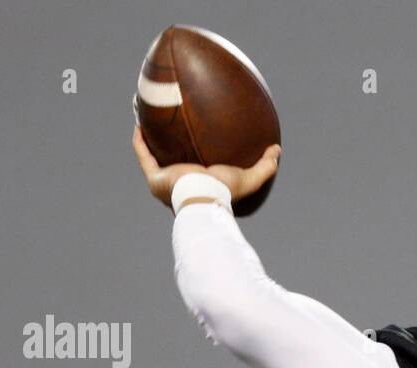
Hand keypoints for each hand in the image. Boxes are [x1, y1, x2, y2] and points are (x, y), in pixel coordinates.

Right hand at [132, 125, 280, 208]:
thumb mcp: (249, 178)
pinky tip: (139, 122)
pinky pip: (143, 155)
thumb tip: (277, 149)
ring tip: (148, 121)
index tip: (194, 141)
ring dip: (149, 141)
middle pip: (172, 165)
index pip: (196, 174)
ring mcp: (165, 185)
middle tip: (169, 129)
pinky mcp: (155, 179)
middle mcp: (179, 188)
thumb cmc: (225, 192)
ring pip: (153, 159)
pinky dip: (140, 141)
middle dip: (168, 149)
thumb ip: (265, 166)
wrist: (205, 197)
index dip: (194, 158)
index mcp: (199, 189)